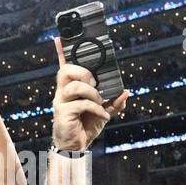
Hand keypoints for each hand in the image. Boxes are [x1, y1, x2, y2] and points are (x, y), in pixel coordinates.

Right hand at [51, 37, 126, 151]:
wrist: (76, 146)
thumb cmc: (86, 126)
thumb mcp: (105, 111)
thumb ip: (115, 101)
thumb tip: (125, 92)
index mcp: (70, 88)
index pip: (64, 66)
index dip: (61, 53)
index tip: (59, 38)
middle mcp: (62, 93)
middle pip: (66, 70)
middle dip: (84, 73)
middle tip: (95, 84)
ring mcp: (61, 103)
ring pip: (75, 86)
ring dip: (92, 92)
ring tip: (99, 102)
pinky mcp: (63, 113)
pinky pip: (81, 104)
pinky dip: (97, 109)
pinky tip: (103, 115)